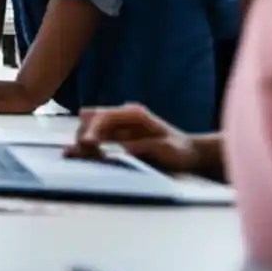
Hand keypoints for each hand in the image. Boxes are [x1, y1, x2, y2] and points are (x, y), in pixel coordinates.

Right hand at [64, 103, 199, 172]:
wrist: (189, 153)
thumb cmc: (181, 151)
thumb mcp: (169, 150)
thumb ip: (147, 147)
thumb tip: (123, 148)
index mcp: (135, 114)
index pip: (105, 116)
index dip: (93, 128)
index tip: (87, 143)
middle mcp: (123, 115)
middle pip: (92, 119)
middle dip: (84, 134)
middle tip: (84, 154)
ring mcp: (119, 124)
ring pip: (90, 127)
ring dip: (84, 140)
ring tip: (84, 157)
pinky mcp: (116, 134)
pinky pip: (95, 136)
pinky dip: (87, 145)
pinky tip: (82, 155)